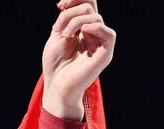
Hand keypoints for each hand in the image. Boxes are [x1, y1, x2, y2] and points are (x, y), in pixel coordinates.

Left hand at [41, 1, 116, 120]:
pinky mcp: (105, 53)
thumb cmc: (55, 65)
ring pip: (95, 17)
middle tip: (57, 27)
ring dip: (75, 22)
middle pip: (90, 7)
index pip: (88, 3)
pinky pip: (108, 33)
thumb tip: (67, 3)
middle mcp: (94, 33)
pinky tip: (81, 33)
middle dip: (70, 12)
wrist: (56, 86)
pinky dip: (93, 28)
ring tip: (64, 36)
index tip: (59, 5)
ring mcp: (101, 42)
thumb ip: (65, 18)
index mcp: (84, 28)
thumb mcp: (57, 35)